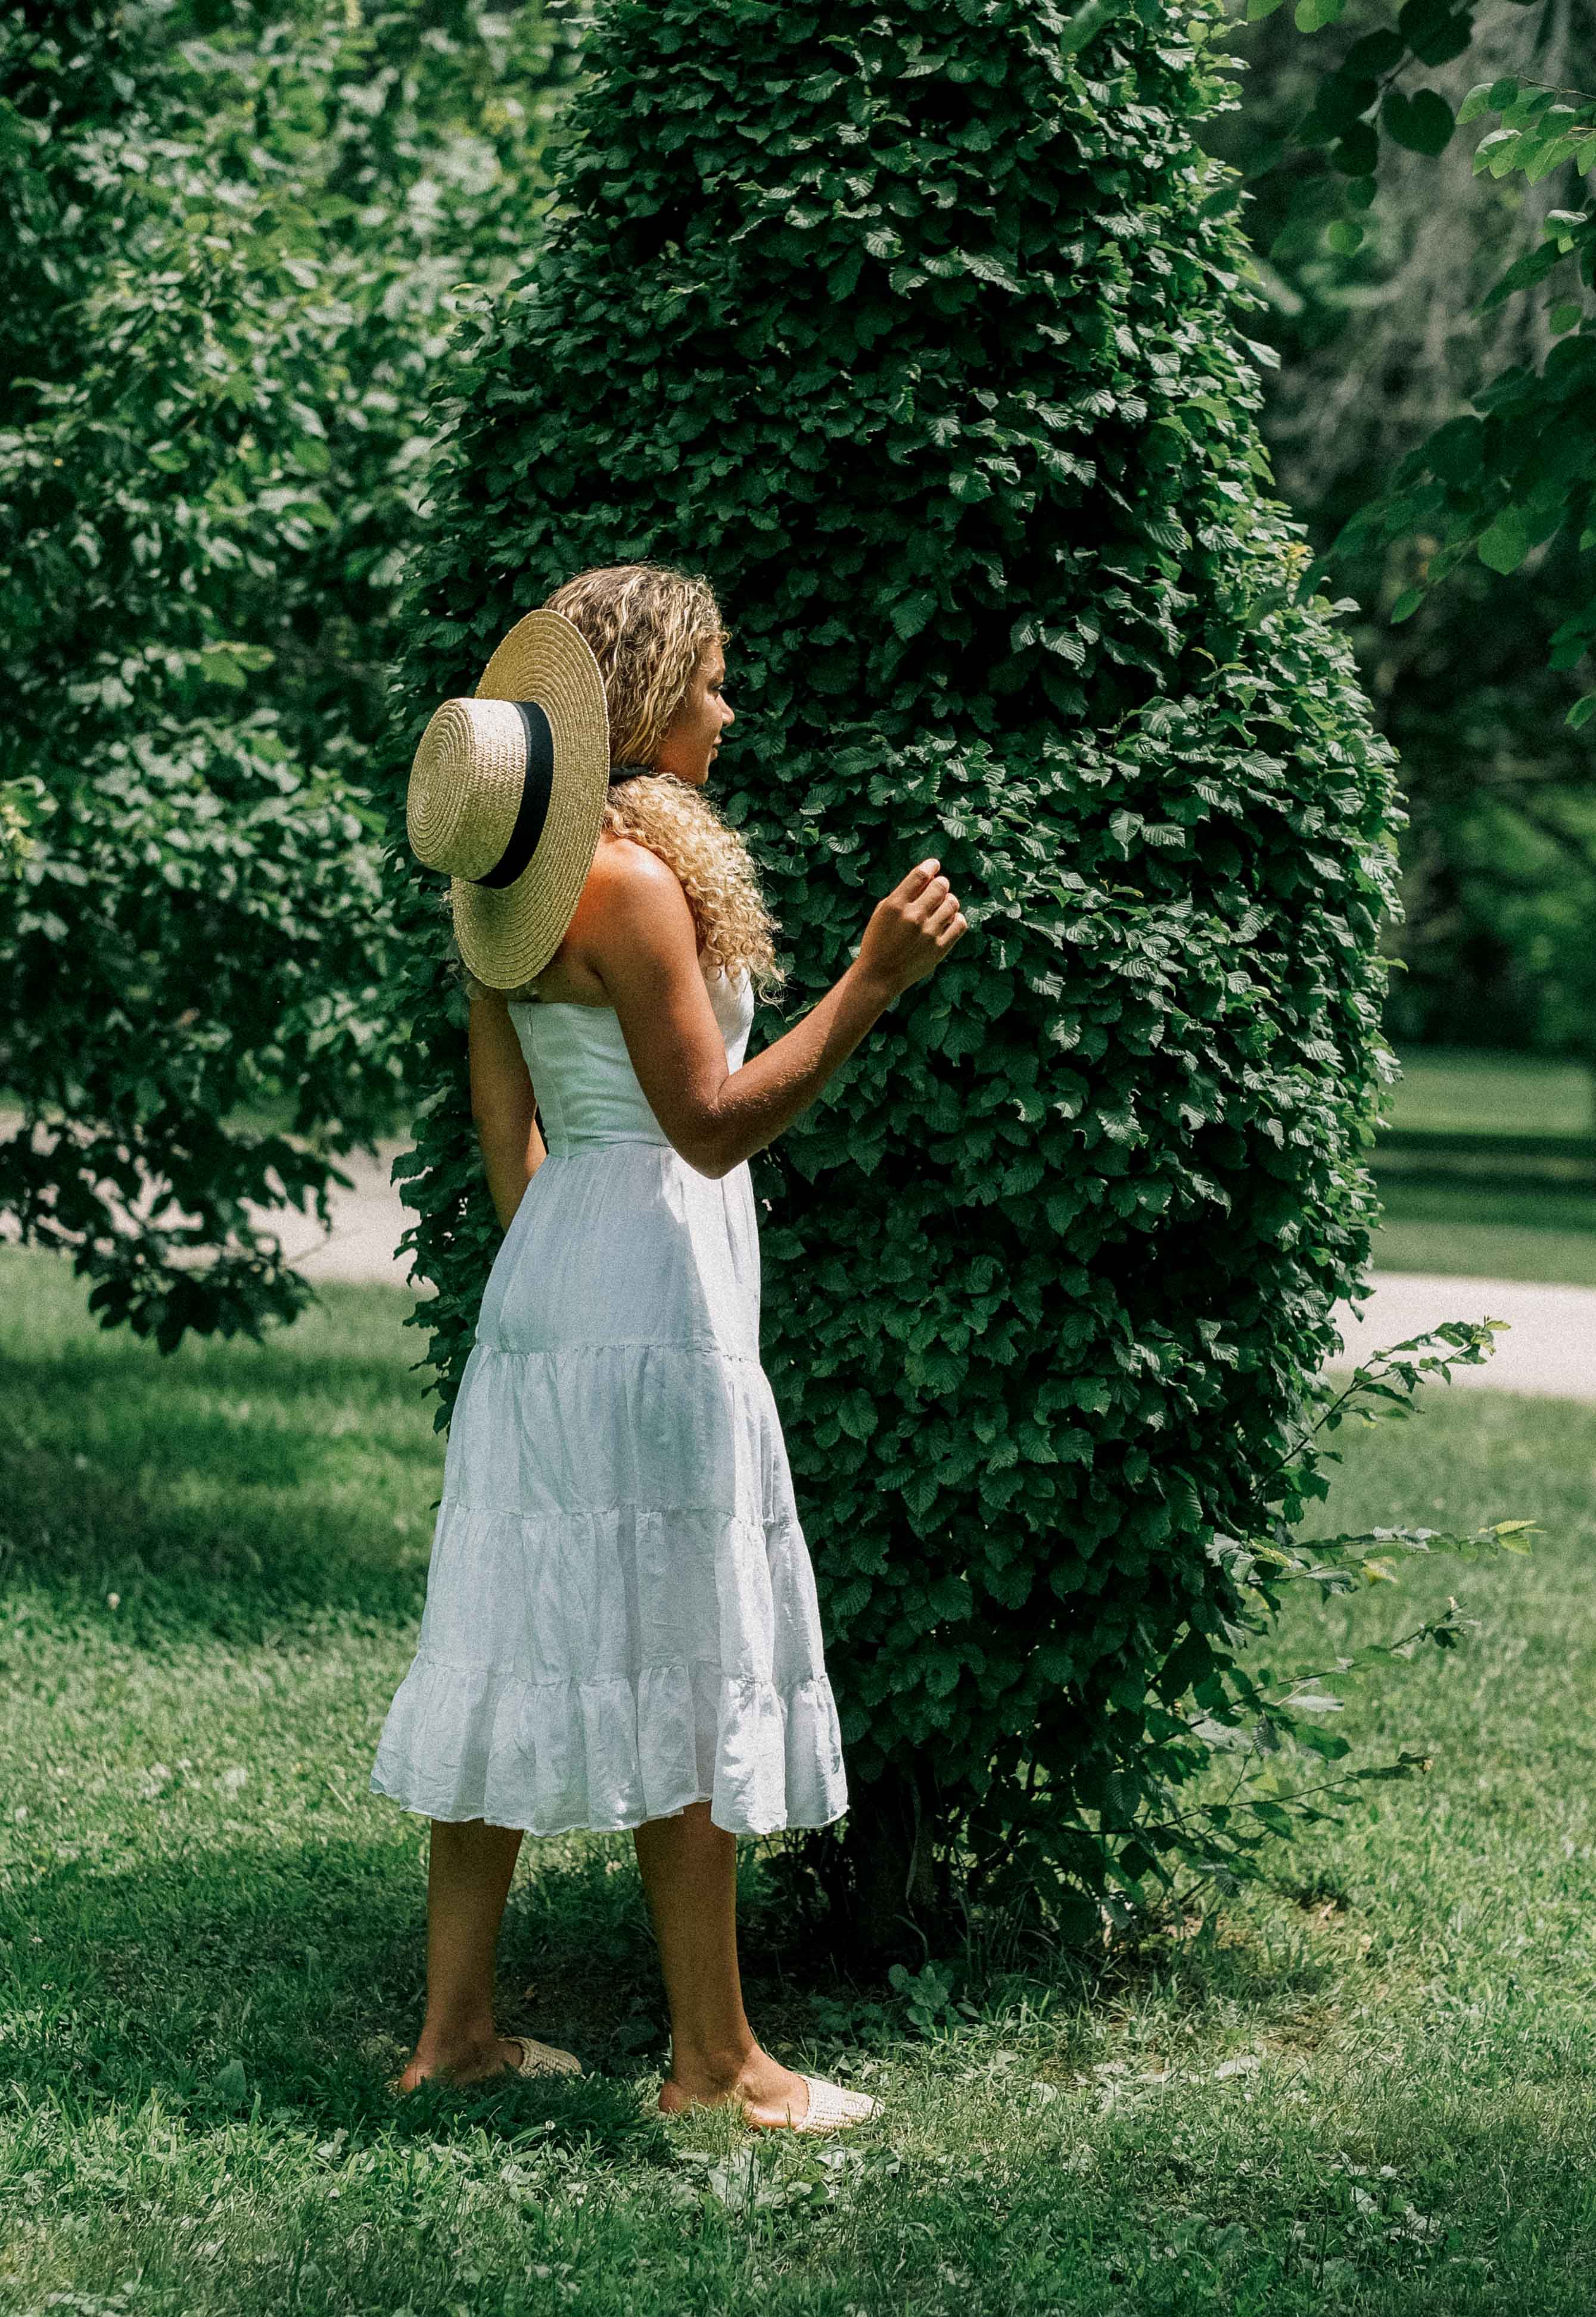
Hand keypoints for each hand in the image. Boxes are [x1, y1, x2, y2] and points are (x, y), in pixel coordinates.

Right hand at [854, 857, 968, 997]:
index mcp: (895, 905)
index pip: (920, 875)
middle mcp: (914, 917)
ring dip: (948, 900)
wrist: (879, 975)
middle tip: (937, 888)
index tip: (934, 865)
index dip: (931, 865)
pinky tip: (948, 920)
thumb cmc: (878, 941)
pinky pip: (960, 924)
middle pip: (940, 886)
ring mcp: (929, 933)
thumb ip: (903, 894)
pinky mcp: (940, 948)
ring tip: (941, 906)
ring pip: (952, 903)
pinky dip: (956, 918)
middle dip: (941, 883)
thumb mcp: (882, 913)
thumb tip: (928, 877)